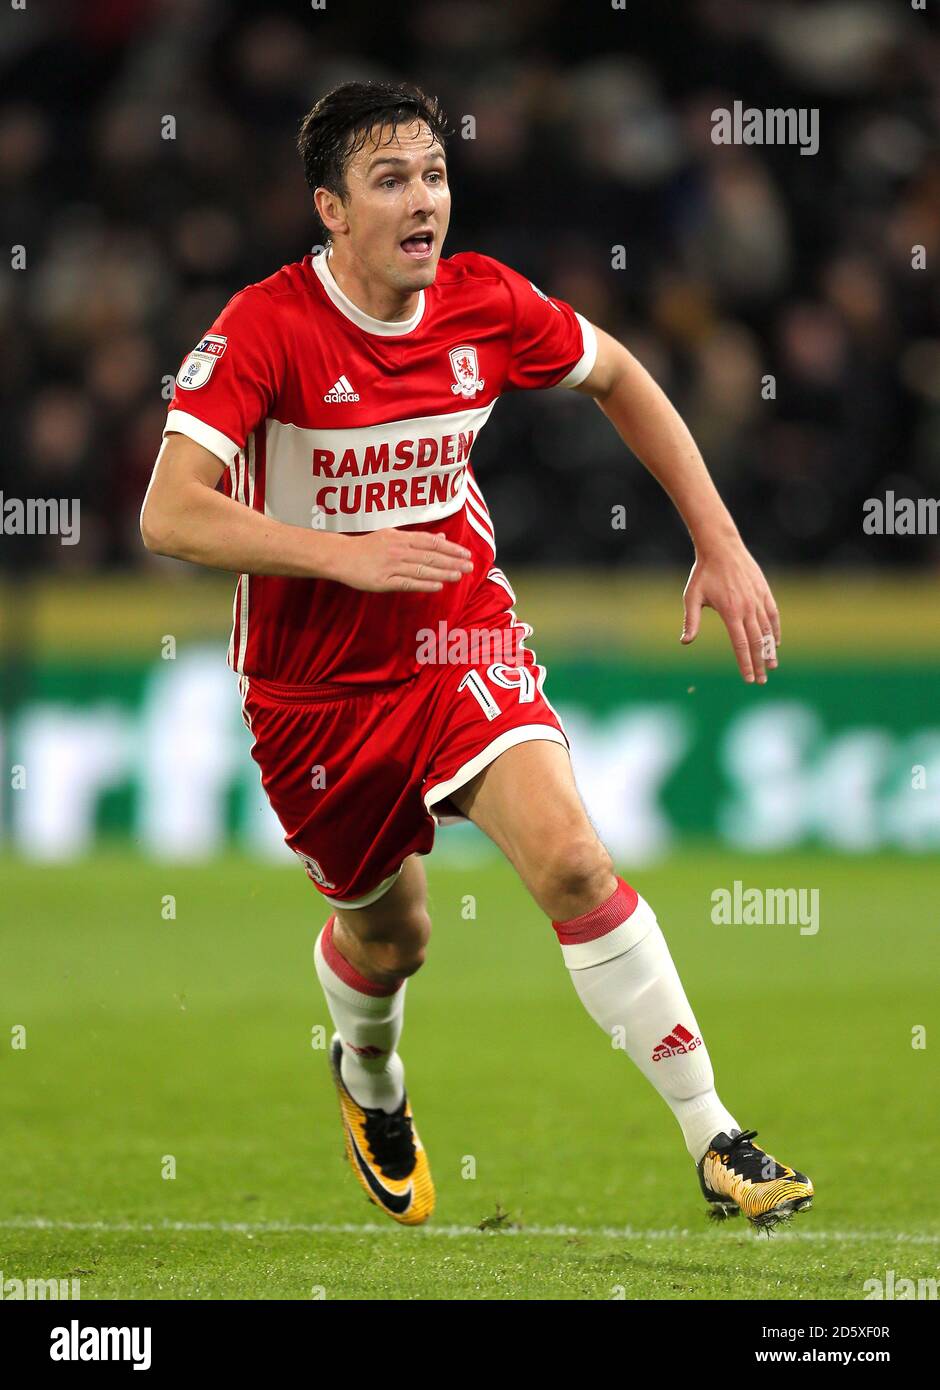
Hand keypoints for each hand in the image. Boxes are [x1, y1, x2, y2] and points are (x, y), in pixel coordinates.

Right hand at [331, 527, 473, 593]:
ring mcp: (391, 566)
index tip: (465, 553)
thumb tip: (441, 537)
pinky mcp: (384, 581)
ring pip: (422, 569)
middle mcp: (399, 550)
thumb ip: (417, 538)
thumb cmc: (367, 546)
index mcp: (401, 538)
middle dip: (452, 561)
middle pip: (430, 556)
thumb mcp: (392, 536)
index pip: (431, 542)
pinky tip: (437, 586)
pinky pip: (407, 583)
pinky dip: (423, 584)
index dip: (450, 548)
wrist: (341, 556)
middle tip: (469, 566)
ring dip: (442, 572)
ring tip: (458, 576)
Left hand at [680, 544, 780, 682]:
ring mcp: (758, 599)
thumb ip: (692, 621)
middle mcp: (747, 608)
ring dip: (770, 650)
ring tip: (772, 666)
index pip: (740, 645)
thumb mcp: (692, 597)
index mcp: (730, 612)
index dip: (745, 664)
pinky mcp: (764, 591)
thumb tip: (685, 641)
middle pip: (756, 642)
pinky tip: (776, 642)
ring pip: (767, 630)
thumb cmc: (703, 573)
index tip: (748, 679)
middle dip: (759, 664)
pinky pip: (773, 615)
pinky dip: (776, 630)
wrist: (721, 547)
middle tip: (761, 681)